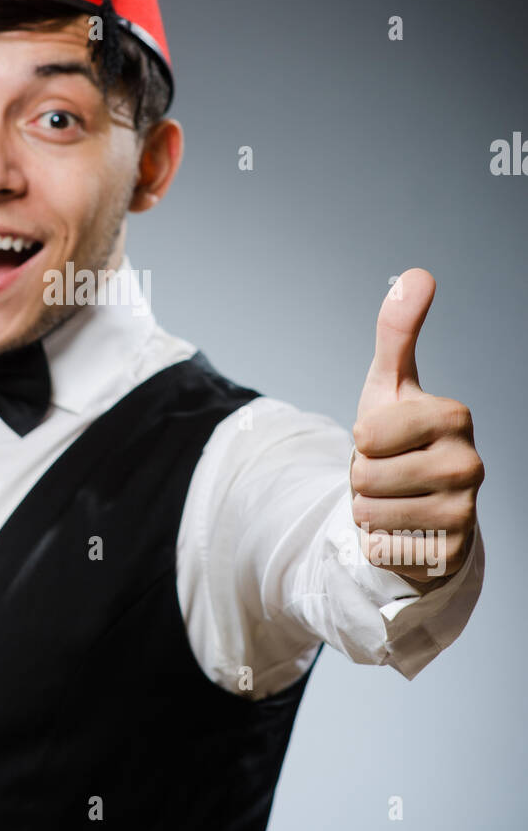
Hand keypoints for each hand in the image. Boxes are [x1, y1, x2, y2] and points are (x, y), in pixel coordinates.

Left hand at [350, 269, 484, 586]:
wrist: (413, 504)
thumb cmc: (398, 438)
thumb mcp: (389, 384)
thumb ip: (397, 330)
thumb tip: (418, 275)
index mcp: (454, 417)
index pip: (368, 434)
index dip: (360, 439)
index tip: (382, 438)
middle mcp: (470, 464)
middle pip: (366, 476)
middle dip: (360, 477)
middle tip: (384, 473)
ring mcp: (465, 513)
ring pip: (371, 515)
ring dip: (367, 510)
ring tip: (391, 499)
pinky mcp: (450, 556)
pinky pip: (381, 551)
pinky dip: (377, 544)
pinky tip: (400, 530)